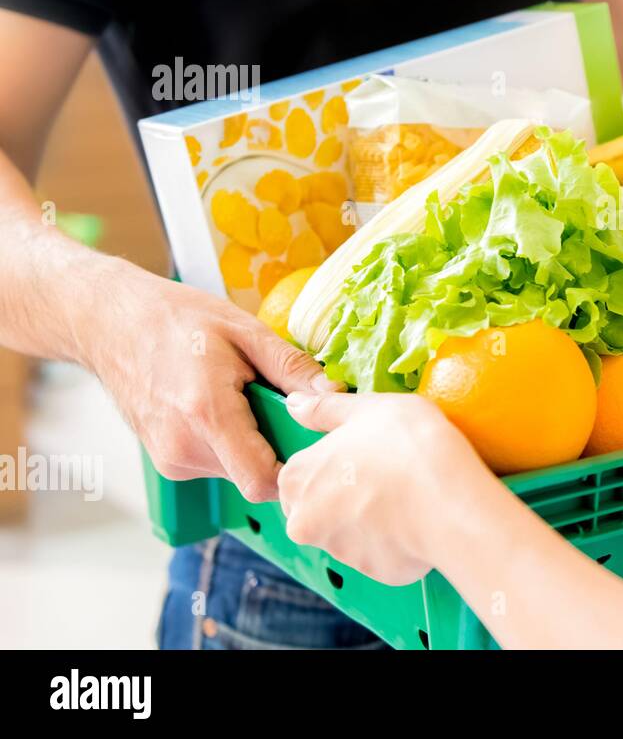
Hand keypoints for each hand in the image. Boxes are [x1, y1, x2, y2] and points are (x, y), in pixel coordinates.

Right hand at [81, 261, 339, 501]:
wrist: (110, 322)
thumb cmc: (175, 319)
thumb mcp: (244, 331)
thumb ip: (291, 368)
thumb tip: (334, 395)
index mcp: (206, 414)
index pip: (262, 481)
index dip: (296, 470)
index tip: (313, 443)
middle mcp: (183, 448)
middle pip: (254, 477)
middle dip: (278, 448)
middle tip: (282, 406)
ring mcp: (170, 459)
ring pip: (236, 472)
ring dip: (253, 444)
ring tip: (246, 399)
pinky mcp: (166, 460)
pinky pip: (216, 464)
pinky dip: (231, 443)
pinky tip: (225, 406)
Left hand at [278, 391, 492, 585]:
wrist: (450, 502)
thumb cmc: (409, 444)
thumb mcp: (368, 408)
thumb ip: (325, 409)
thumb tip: (294, 404)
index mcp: (296, 479)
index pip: (302, 471)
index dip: (335, 459)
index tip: (364, 453)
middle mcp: (304, 522)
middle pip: (321, 506)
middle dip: (346, 495)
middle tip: (387, 474)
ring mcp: (339, 551)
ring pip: (351, 532)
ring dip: (372, 518)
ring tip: (409, 494)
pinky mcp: (373, 572)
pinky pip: (382, 552)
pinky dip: (396, 539)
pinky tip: (419, 518)